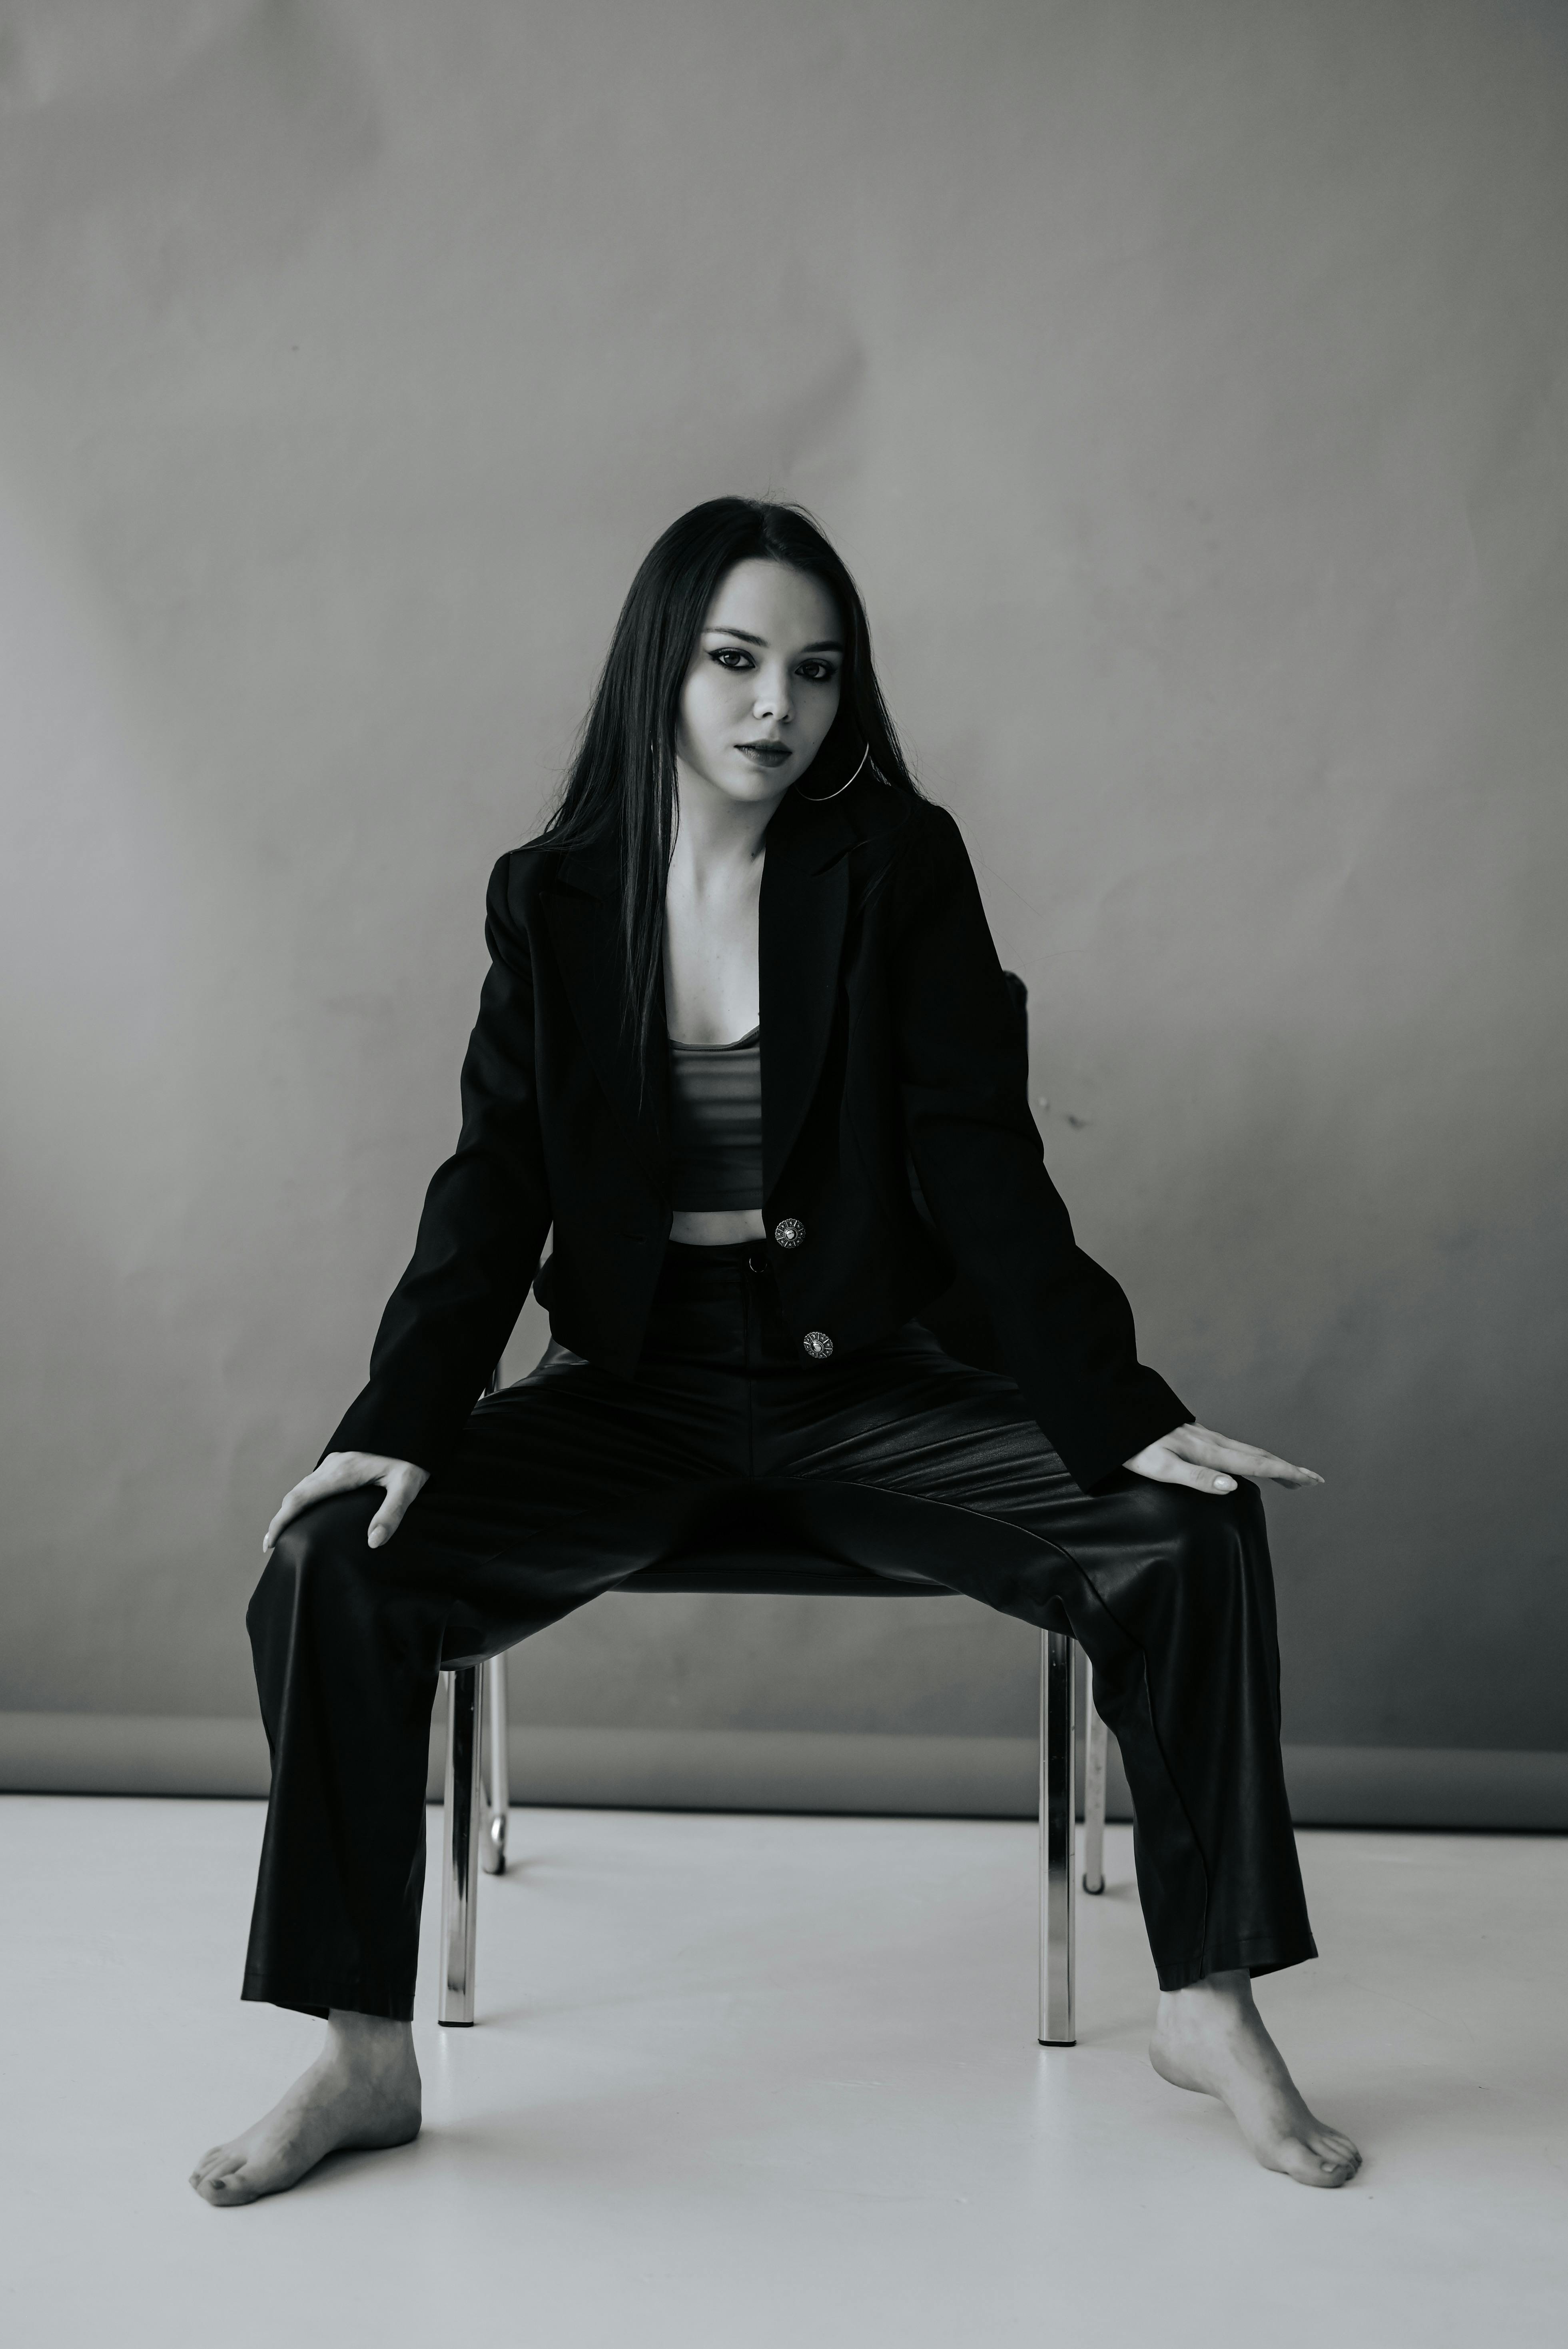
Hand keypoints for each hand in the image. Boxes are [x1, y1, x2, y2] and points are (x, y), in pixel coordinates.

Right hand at [262, 1451, 429, 1556]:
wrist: (417, 1427)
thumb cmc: (414, 1458)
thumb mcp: (408, 1486)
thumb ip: (392, 1513)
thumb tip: (373, 1542)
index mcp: (343, 1471)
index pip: (300, 1498)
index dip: (281, 1521)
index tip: (270, 1542)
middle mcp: (333, 1464)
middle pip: (296, 1493)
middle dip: (280, 1518)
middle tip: (270, 1545)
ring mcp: (336, 1461)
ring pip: (303, 1487)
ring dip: (290, 1508)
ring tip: (284, 1532)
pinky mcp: (342, 1461)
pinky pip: (314, 1483)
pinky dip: (302, 1499)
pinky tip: (307, 1512)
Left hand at [1123, 1421, 1322, 1496]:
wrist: (1109, 1410)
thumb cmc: (1131, 1445)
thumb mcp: (1160, 1466)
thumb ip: (1197, 1477)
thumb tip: (1233, 1485)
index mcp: (1207, 1451)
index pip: (1256, 1463)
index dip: (1285, 1472)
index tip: (1311, 1480)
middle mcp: (1209, 1441)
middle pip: (1257, 1455)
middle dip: (1286, 1468)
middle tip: (1312, 1480)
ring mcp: (1201, 1436)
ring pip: (1244, 1449)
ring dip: (1269, 1462)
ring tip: (1286, 1473)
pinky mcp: (1191, 1434)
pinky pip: (1231, 1447)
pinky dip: (1249, 1455)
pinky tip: (1244, 1461)